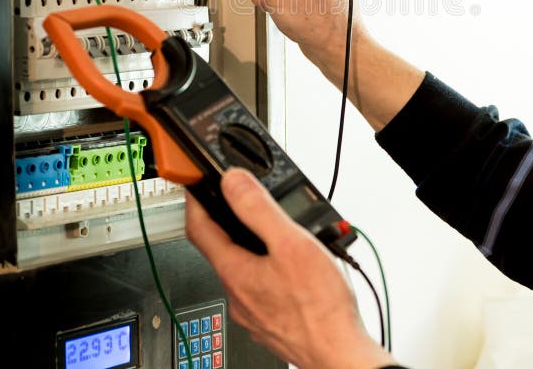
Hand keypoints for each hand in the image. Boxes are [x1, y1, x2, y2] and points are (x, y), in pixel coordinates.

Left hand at [186, 169, 393, 368]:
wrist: (338, 354)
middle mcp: (237, 293)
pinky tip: (290, 266)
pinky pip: (260, 285)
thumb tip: (232, 181)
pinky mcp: (270, 320)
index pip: (198, 228)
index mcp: (235, 271)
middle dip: (228, 220)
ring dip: (252, 244)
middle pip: (220, 247)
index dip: (194, 200)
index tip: (195, 184)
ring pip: (243, 267)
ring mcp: (252, 310)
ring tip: (275, 229)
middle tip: (239, 198)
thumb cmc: (319, 307)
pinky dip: (267, 266)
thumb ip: (258, 208)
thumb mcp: (290, 243)